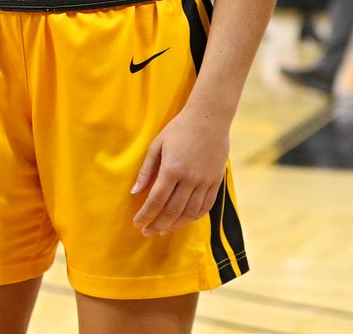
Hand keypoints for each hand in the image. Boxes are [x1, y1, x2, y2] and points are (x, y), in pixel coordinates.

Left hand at [131, 108, 228, 237]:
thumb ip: (146, 170)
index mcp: (172, 169)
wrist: (209, 119)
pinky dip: (193, 217)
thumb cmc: (178, 129)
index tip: (138, 223)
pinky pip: (206, 207)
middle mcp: (190, 179)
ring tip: (163, 229)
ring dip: (175, 225)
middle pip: (172, 211)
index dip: (146, 215)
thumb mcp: (157, 145)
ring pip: (190, 213)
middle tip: (147, 232)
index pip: (156, 200)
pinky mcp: (217, 182)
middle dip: (158, 224)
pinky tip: (183, 220)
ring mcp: (205, 182)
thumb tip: (135, 192)